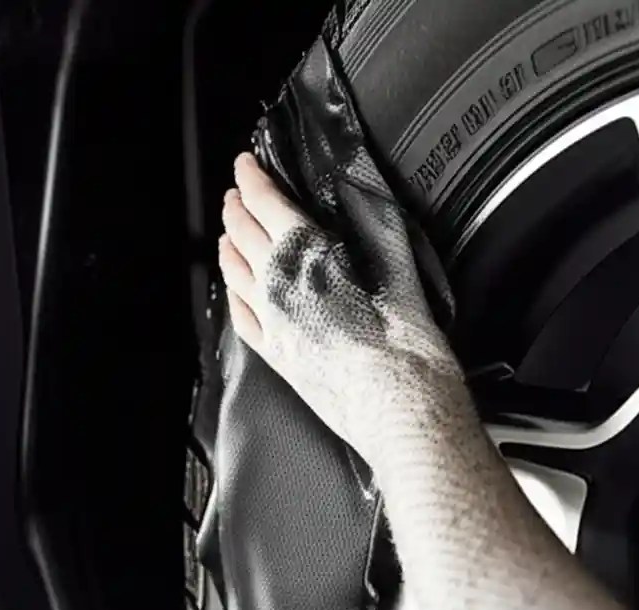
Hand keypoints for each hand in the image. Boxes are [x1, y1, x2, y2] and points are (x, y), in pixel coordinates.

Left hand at [218, 152, 464, 461]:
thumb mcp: (403, 278)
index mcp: (306, 260)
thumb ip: (380, 234)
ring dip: (230, 245)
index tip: (247, 162)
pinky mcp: (278, 359)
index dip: (253, 178)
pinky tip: (236, 289)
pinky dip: (234, 293)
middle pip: (244, 236)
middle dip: (238, 207)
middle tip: (238, 189)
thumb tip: (368, 200)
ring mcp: (273, 327)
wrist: (402, 419)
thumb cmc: (409, 357)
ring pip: (235, 274)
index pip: (267, 205)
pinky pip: (242, 318)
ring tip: (229, 230)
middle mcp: (279, 291)